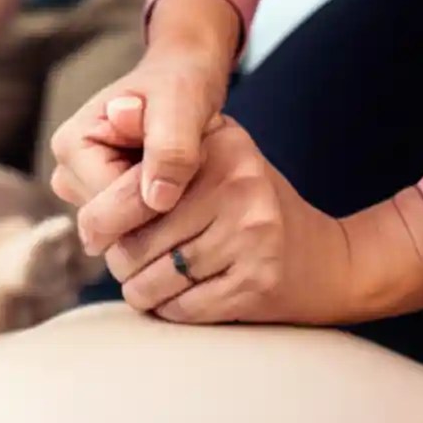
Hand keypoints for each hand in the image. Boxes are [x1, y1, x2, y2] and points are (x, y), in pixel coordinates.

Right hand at [49, 0, 238, 212]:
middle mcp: (66, 171)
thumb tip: (157, 200)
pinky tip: (177, 185)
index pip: (110, 205)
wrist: (182, 77)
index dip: (155, 200)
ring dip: (158, 212)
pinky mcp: (101, 199)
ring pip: (121, 229)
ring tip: (184, 175)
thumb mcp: (183, 105)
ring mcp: (81, 187)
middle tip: (191, 173)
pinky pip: (130, 226)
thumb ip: (172, 148)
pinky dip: (158, 214)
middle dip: (154, 207)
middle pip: (111, 221)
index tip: (192, 175)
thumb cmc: (179, 82)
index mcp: (71, 145)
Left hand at [86, 114, 353, 324]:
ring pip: (151, 281)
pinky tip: (175, 298)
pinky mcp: (256, 284)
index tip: (93, 232)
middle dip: (118, 260)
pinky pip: (180, 309)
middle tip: (121, 262)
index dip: (100, 218)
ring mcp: (251, 237)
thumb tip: (110, 113)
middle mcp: (238, 186)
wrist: (329, 260)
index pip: (131, 190)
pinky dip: (167, 309)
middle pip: (134, 241)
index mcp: (222, 147)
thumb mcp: (213, 157)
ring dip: (139, 290)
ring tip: (145, 281)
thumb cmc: (247, 208)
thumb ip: (160, 138)